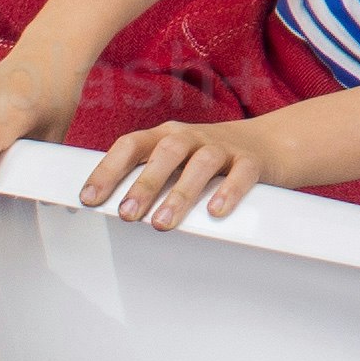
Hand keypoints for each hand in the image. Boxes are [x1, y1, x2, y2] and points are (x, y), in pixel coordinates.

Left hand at [69, 110, 275, 232]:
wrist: (270, 143)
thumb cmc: (209, 159)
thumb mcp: (176, 161)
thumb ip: (147, 177)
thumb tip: (107, 207)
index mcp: (166, 136)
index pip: (131, 145)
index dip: (108, 170)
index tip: (89, 197)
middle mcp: (192, 137)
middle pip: (165, 152)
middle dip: (143, 184)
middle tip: (126, 215)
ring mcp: (223, 147)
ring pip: (200, 164)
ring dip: (179, 194)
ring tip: (163, 224)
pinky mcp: (251, 161)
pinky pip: (240, 174)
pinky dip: (228, 191)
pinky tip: (215, 211)